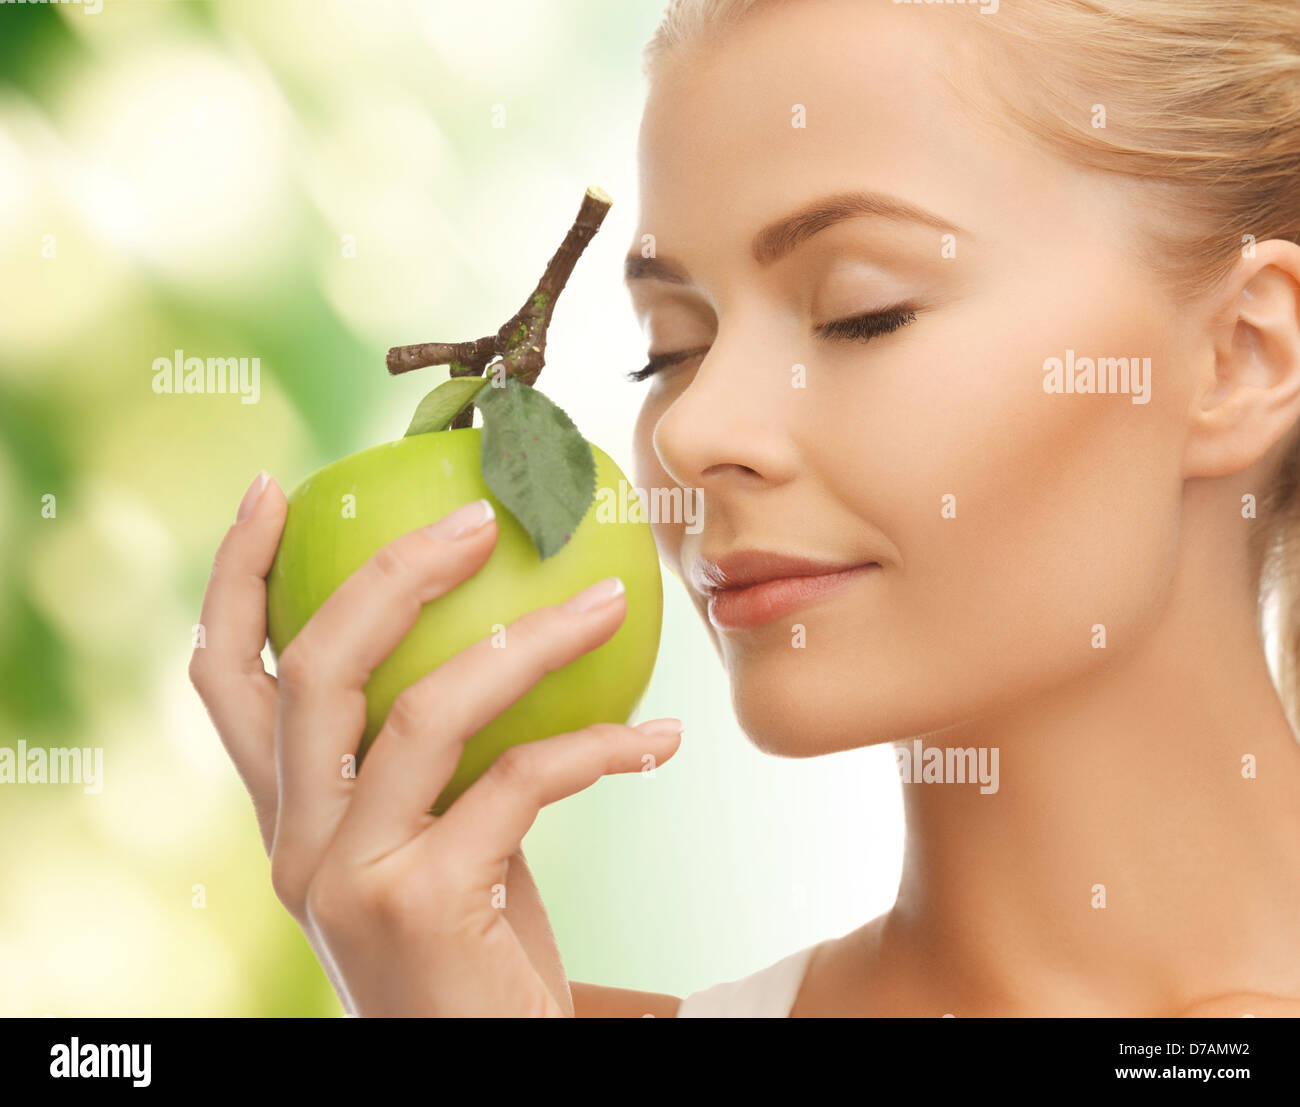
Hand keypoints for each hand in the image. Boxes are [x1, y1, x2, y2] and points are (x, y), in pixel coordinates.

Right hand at [189, 471, 682, 1015]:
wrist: (490, 1069)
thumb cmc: (474, 951)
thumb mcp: (438, 841)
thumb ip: (439, 761)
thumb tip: (508, 639)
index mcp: (291, 817)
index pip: (227, 679)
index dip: (237, 577)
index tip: (276, 490)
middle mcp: (297, 843)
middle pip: (315, 668)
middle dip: (390, 573)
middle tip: (475, 518)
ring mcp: (348, 875)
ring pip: (423, 710)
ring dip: (530, 642)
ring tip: (609, 602)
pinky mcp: (420, 903)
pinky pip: (517, 781)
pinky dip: (596, 747)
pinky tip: (657, 741)